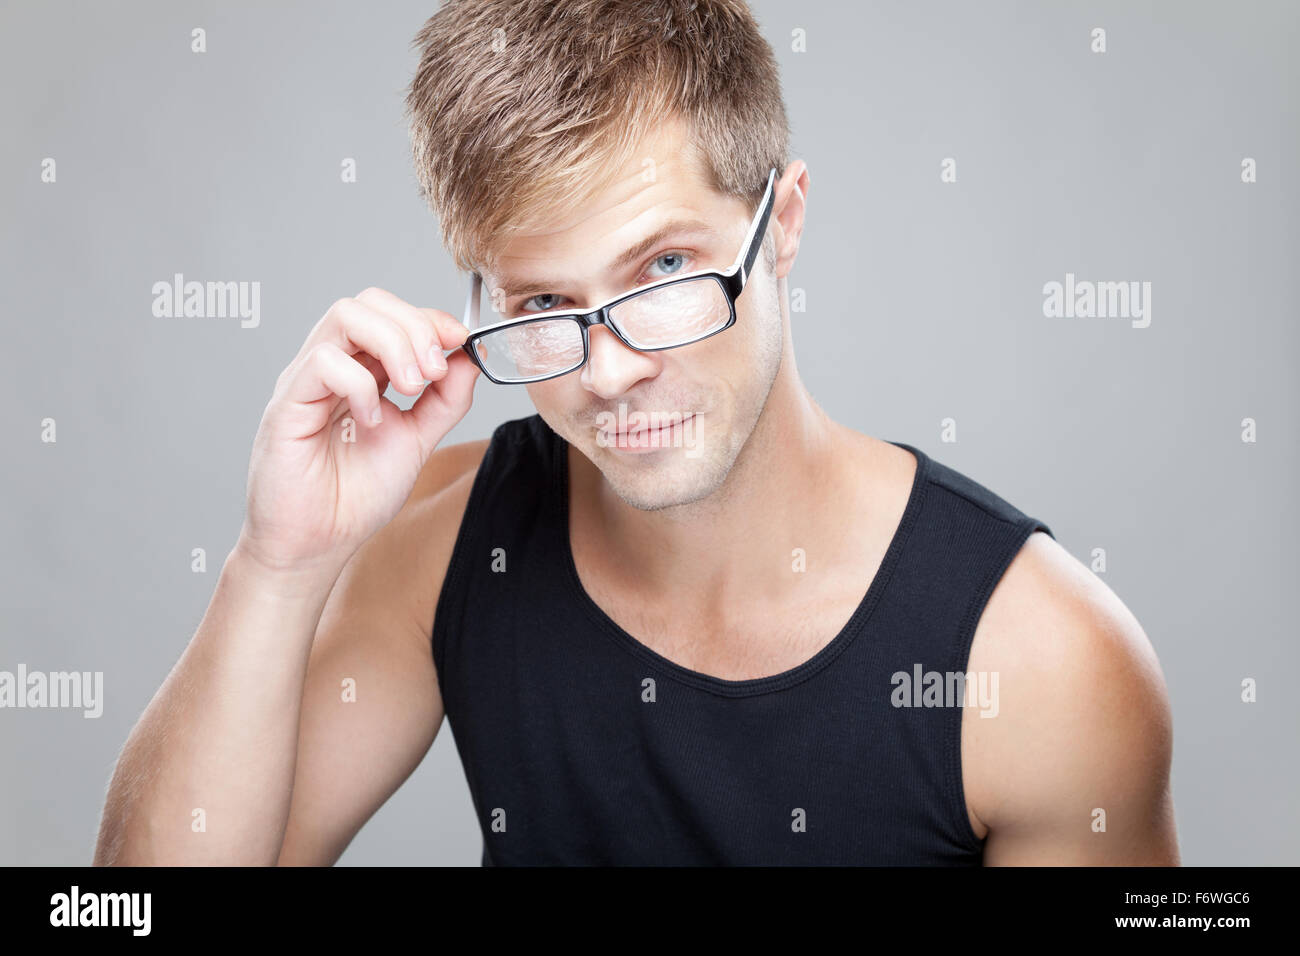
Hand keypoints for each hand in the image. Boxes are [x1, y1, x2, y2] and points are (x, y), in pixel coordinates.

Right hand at [237, 286, 478, 573]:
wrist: (317, 545)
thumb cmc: (355, 496)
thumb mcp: (418, 440)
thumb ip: (445, 400)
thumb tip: (470, 357)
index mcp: (360, 370)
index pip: (390, 313)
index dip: (430, 318)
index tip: (461, 341)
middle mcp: (330, 366)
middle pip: (368, 302)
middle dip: (415, 326)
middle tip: (435, 372)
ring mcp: (305, 381)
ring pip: (345, 317)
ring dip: (393, 345)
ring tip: (412, 389)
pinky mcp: (287, 405)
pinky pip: (323, 362)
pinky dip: (361, 385)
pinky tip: (371, 421)